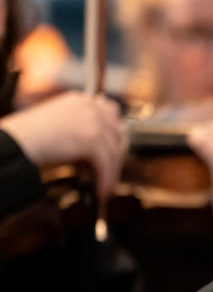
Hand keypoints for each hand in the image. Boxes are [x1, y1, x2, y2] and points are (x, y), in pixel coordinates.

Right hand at [0, 91, 125, 201]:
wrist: (17, 141)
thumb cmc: (31, 137)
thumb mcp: (61, 125)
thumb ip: (82, 131)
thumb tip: (99, 152)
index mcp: (82, 100)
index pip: (111, 112)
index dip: (114, 133)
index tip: (114, 150)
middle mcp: (90, 107)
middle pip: (117, 133)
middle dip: (115, 155)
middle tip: (109, 172)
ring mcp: (93, 121)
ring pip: (113, 152)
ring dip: (111, 173)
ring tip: (105, 188)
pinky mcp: (91, 139)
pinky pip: (106, 164)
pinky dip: (106, 180)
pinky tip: (101, 191)